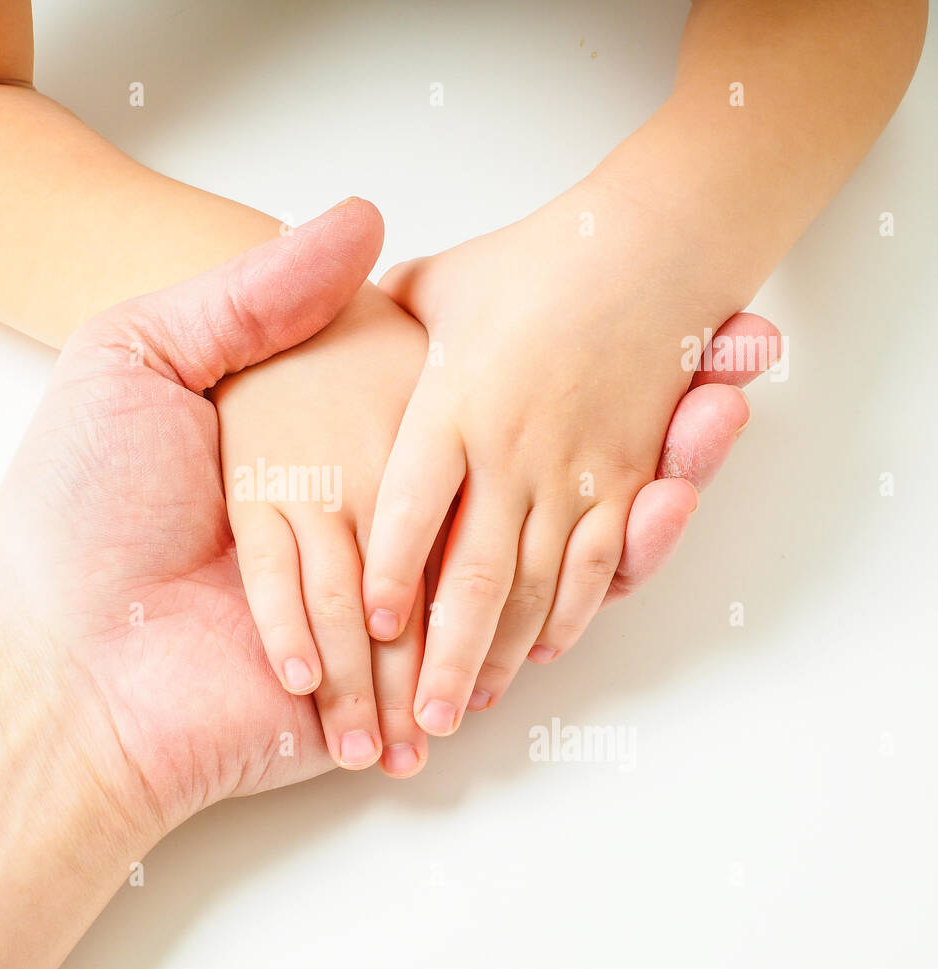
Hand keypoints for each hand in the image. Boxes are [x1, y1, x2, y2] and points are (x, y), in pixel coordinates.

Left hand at [0, 199, 389, 832]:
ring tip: (447, 570)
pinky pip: (401, 668)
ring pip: (417, 589)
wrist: (56, 661)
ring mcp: (330, 611)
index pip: (383, 412)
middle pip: (414, 504)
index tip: (435, 391)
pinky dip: (411, 669)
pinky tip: (437, 659)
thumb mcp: (135, 359)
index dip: (416, 411)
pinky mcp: (340, 689)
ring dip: (432, 600)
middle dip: (429, 511)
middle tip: (472, 492)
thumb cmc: (79, 510)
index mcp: (279, 440)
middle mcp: (313, 518)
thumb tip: (364, 218)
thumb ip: (247, 294)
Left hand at [363, 179, 773, 736]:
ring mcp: (575, 468)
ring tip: (472, 707)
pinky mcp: (628, 479)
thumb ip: (377, 326)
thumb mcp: (436, 280)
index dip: (388, 572)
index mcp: (451, 402)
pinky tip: (546, 651)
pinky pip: (599, 564)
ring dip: (502, 654)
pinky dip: (574, 613)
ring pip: (532, 586)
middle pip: (470, 573)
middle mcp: (510, 447)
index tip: (367, 628)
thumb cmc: (535, 259)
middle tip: (423, 717)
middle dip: (444, 655)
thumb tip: (322, 347)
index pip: (410, 505)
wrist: (659, 238)